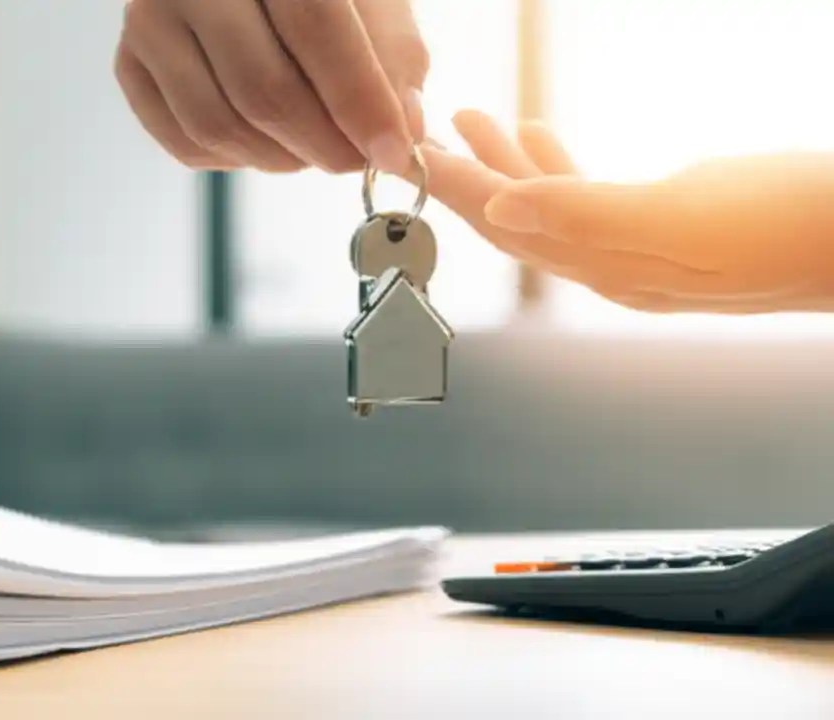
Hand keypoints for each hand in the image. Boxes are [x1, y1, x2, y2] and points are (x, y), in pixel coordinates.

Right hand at [115, 0, 426, 175]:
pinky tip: (266, 141)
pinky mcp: (129, 62)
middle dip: (323, 144)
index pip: (313, 28)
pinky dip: (236, 161)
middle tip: (357, 161)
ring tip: (314, 148)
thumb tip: (401, 137)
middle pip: (262, 89)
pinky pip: (184, 142)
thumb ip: (393, 56)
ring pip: (217, 125)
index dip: (358, 99)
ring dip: (280, 159)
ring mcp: (149, 20)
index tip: (393, 151)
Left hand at [421, 110, 833, 313]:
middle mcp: (613, 264)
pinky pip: (588, 192)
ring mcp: (639, 245)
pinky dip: (555, 162)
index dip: (459, 188)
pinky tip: (535, 135)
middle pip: (516, 219)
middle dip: (466, 177)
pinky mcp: (666, 222)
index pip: (510, 226)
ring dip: (504, 161)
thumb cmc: (788, 225)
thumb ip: (584, 213)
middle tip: (418, 134)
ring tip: (466, 119)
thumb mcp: (680, 215)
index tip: (410, 152)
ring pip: (548, 202)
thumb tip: (503, 209)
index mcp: (609, 267)